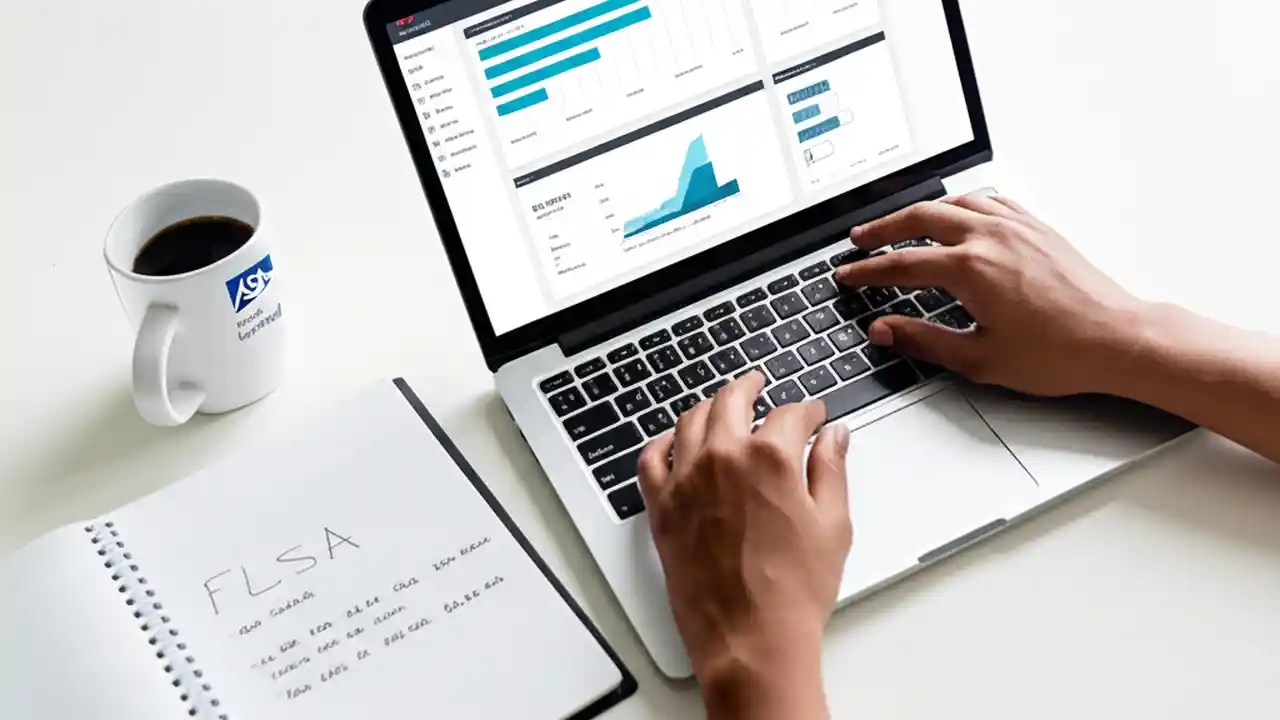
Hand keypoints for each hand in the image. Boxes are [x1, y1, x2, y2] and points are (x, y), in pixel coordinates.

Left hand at [638, 371, 850, 719]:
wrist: (750, 639)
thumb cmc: (794, 592)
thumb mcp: (833, 524)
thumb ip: (831, 469)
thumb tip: (836, 436)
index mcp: (771, 457)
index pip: (791, 414)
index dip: (807, 410)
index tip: (814, 414)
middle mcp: (723, 458)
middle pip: (732, 400)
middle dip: (750, 387)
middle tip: (758, 383)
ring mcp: (686, 481)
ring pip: (690, 420)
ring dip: (709, 406)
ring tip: (720, 405)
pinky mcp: (662, 507)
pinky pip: (651, 458)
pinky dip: (661, 442)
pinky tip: (672, 441)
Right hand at [836, 194, 1147, 396]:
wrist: (1117, 339)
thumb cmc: (1059, 353)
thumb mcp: (979, 359)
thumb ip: (924, 340)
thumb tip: (885, 330)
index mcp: (971, 268)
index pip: (901, 264)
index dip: (867, 270)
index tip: (847, 274)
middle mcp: (991, 237)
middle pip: (920, 218)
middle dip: (883, 228)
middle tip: (859, 240)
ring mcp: (1017, 227)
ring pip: (954, 201)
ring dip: (919, 209)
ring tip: (899, 222)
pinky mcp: (1038, 228)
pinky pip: (990, 201)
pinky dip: (962, 203)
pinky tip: (958, 212)